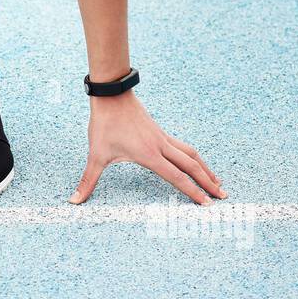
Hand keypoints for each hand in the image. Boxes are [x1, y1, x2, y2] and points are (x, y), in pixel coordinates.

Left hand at [69, 91, 224, 205]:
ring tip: (217, 181)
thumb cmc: (105, 124)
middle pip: (192, 166)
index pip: (177, 177)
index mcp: (149, 155)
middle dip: (208, 183)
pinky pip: (183, 146)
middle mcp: (161, 146)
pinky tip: (196, 163)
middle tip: (222, 196)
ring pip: (191, 155)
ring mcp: (162, 138)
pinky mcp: (160, 132)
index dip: (193, 192)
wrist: (112, 95)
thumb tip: (74, 200)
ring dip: (205, 168)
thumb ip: (88, 180)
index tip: (206, 203)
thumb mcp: (95, 154)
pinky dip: (194, 157)